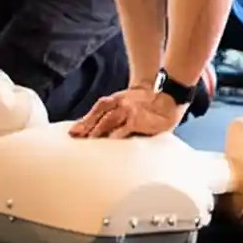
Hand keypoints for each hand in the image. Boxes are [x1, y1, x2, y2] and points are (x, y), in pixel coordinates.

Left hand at [68, 87, 184, 138]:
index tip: (73, 133)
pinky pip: (122, 130)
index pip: (97, 110)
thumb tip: (95, 131)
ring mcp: (128, 110)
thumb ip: (113, 116)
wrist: (169, 99)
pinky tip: (108, 144)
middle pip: (99, 116)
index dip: (84, 122)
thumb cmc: (145, 106)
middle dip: (88, 129)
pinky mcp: (137, 120)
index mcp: (116, 100)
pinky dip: (114, 137)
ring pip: (107, 121)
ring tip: (89, 143)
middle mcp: (120, 103)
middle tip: (78, 140)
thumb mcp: (128, 105)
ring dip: (97, 132)